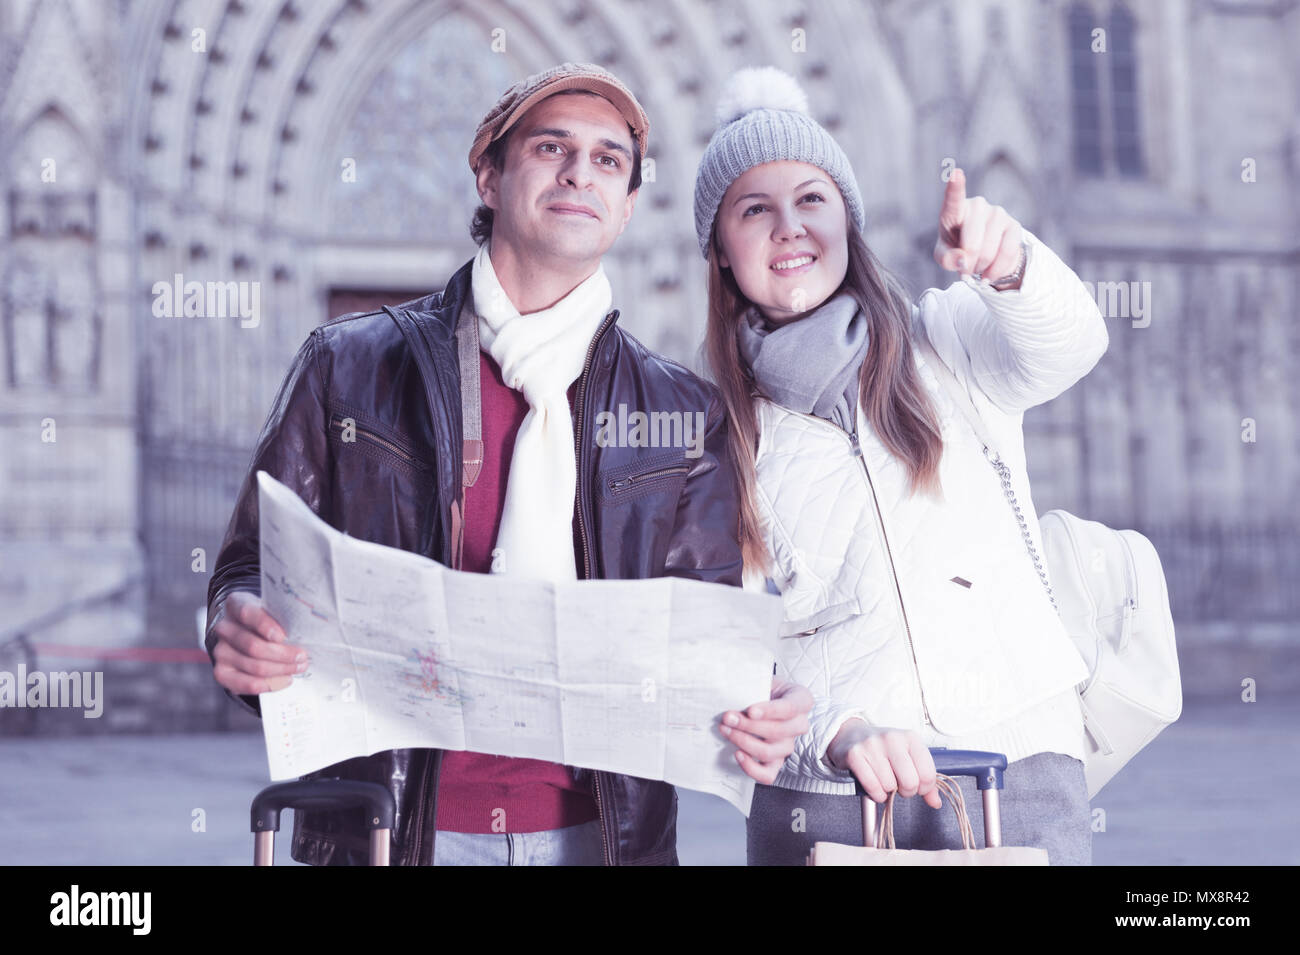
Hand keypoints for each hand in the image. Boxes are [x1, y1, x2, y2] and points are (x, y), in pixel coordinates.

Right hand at [207, 591, 304, 694]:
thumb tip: (304, 632)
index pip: (248, 614)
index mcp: (237, 605)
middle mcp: (224, 628)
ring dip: (281, 669)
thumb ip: (284, 618)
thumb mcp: (275, 611)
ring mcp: (220, 651)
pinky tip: (286, 680)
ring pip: (254, 666)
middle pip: (253, 646)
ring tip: (299, 667)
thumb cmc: (269, 621)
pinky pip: (246, 684)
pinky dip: (270, 684)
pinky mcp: (222, 672)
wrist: (251, 635)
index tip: (283, 636)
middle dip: (283, 654)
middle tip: (303, 656)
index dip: (265, 625)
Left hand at [721, 678, 812, 784]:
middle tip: (727, 718)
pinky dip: (751, 767)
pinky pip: (768, 774)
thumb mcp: (762, 678)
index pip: (789, 708)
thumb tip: (730, 689)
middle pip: (778, 731)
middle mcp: (799, 725)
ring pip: (770, 752)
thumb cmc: (763, 688)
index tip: (750, 710)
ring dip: (744, 742)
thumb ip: (753, 682)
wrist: (763, 702)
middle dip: (748, 725)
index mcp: (801, 700)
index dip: (770, 711)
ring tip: (726, 730)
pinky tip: (737, 754)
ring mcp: (788, 745)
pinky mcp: (777, 763)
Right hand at [825, 719, 942, 808]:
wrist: (851, 734)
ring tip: (884, 781)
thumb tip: (936, 802)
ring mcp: (872, 746)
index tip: (916, 786)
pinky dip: (876, 794)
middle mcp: (892, 738)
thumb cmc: (883, 749)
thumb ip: (924, 779)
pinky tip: (875, 787)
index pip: (928, 774)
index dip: (924, 788)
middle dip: (906, 791)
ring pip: (890, 786)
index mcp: (910, 738)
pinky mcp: (855, 755)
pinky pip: (873, 787)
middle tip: (899, 786)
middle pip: (910, 782)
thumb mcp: (908, 757)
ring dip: (888, 792)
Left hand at [933, 167, 1024, 287]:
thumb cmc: (956, 249)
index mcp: (954, 211)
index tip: (956, 174)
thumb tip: (963, 261)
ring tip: (977, 268)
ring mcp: (997, 213)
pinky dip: (997, 269)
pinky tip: (990, 273)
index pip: (953, 200)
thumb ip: (947, 259)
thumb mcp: (944, 257)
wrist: (982, 254)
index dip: (955, 188)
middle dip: (968, 264)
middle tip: (965, 270)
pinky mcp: (1014, 225)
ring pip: (989, 251)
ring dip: (981, 268)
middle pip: (972, 244)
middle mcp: (977, 206)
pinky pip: (1007, 252)